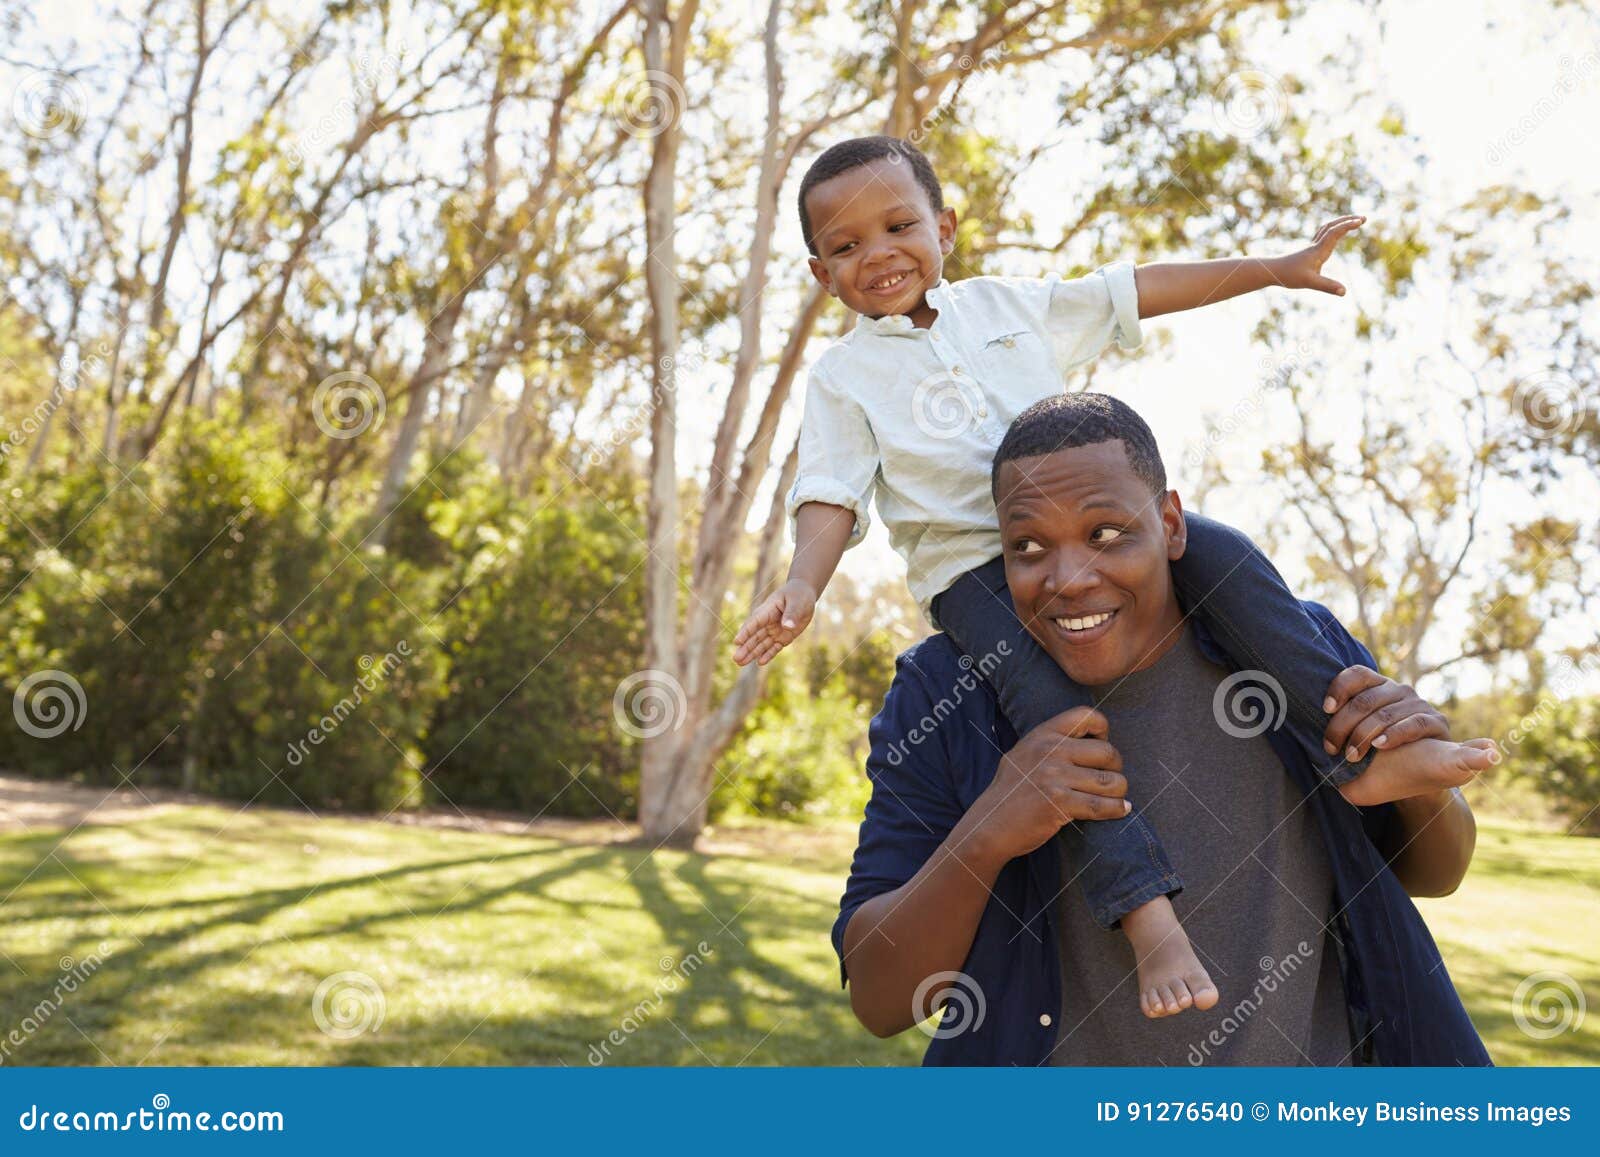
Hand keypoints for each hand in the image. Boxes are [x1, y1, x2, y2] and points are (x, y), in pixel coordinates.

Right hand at [732, 579, 816, 665]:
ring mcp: (775, 630)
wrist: (804, 594)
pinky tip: (760, 662)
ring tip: (740, 663)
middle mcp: (768, 622)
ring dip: (752, 653)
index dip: (746, 632)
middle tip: (736, 659)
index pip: (755, 622)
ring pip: (761, 644)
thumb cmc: (798, 595)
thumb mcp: (797, 601)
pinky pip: (774, 647)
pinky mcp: (783, 637)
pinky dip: (768, 654)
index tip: (737, 642)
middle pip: (754, 636)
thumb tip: (787, 626)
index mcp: (768, 610)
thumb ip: (792, 613)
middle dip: (745, 647)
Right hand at [966, 707, 1129, 864]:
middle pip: (1107, 752)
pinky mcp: (1060, 803)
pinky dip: (1117, 809)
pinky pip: (1102, 805)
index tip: (1100, 747)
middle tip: (1110, 779)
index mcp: (1043, 734)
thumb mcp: (1025, 753)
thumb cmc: (1011, 791)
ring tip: (1115, 797)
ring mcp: (1054, 777)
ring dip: (1119, 792)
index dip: (1103, 730)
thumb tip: (1093, 739)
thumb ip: (1052, 743)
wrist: (989, 824)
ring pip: (1111, 781)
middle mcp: (1049, 751)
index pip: (1086, 715)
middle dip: (1116, 767)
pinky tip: (1122, 809)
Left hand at [1275, 214, 1365, 295]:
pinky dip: (1332, 230)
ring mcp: (1311, 247)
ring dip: (1340, 223)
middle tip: (1363, 218)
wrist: (1271, 271)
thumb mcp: (1310, 282)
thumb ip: (1327, 286)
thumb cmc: (1289, 276)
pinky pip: (1323, 236)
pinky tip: (1335, 235)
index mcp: (1319, 250)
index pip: (1335, 232)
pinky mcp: (1308, 251)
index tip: (1361, 221)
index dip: (1348, 225)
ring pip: (1327, 229)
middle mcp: (1316, 245)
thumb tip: (1344, 292)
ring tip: (1353, 222)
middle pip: (1332, 226)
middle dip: (1348, 220)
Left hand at [1322, 664, 1447, 761]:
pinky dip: (1394, 734)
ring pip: (1385, 714)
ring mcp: (1419, 704)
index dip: (1339, 688)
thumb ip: (1342, 723)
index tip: (1325, 709)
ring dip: (1363, 736)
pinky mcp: (1437, 722)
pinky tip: (1380, 745)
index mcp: (1378, 686)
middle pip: (1365, 700)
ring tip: (1351, 756)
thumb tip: (1302, 726)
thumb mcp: (1360, 732)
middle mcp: (1399, 690)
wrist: (1423, 769)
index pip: (1357, 674)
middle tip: (1331, 749)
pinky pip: (1414, 724)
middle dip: (1343, 725)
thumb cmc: (1382, 750)